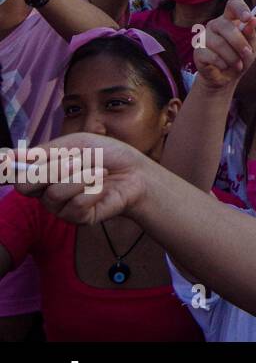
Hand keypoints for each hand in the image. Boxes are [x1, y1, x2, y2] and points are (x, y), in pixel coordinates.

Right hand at [3, 134, 150, 225]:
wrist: (136, 171)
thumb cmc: (107, 155)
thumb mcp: (77, 144)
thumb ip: (46, 151)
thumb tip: (12, 155)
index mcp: (43, 171)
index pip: (15, 175)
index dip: (8, 169)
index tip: (4, 162)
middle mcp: (46, 191)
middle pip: (27, 185)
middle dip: (53, 168)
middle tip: (78, 160)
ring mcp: (60, 207)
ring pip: (54, 194)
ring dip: (81, 177)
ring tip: (99, 172)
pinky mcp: (77, 218)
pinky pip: (74, 205)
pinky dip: (93, 190)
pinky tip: (103, 186)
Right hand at [194, 0, 255, 90]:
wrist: (227, 77)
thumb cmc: (240, 58)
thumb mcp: (250, 46)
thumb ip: (250, 34)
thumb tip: (254, 20)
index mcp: (230, 19)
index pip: (233, 4)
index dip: (240, 9)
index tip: (248, 18)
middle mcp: (215, 24)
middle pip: (226, 26)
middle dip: (240, 43)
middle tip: (247, 54)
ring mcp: (204, 37)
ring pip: (219, 43)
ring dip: (233, 57)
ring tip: (237, 64)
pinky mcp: (197, 51)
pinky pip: (211, 56)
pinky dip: (223, 64)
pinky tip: (224, 66)